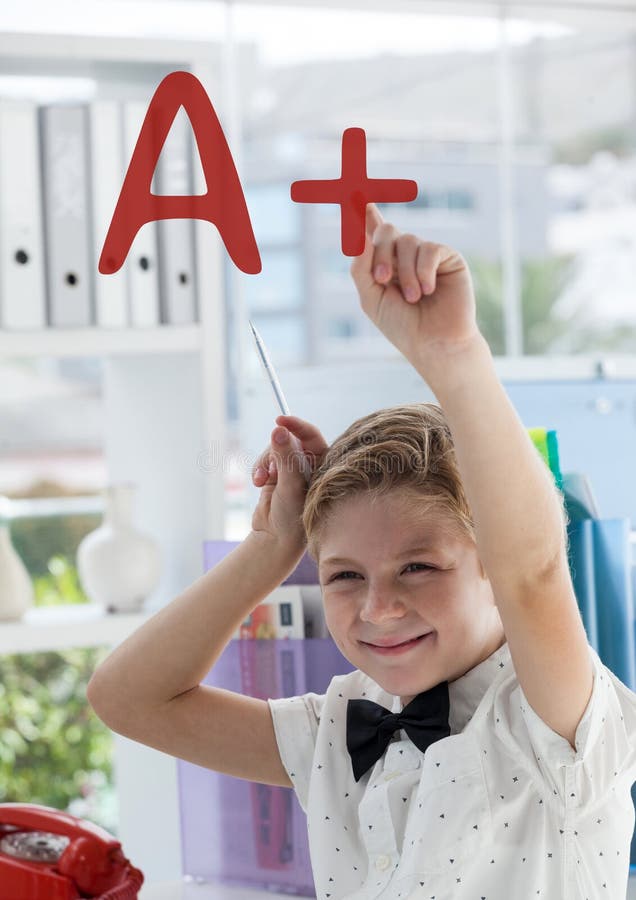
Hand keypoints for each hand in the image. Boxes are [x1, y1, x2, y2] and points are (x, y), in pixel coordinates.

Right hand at [251, 415, 328, 552]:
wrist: (275, 539)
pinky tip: (258, 482)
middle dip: (275, 450)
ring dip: (265, 461)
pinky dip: (259, 468)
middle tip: (270, 466)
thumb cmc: (292, 517)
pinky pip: (266, 460)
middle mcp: (309, 465)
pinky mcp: (277, 474)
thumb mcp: (290, 485)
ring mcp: (292, 469)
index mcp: (323, 465)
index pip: (311, 436)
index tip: (279, 420)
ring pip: (274, 448)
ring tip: (261, 480)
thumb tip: (278, 430)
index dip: (296, 425)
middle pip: (289, 440)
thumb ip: (285, 457)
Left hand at [350, 203, 481, 371]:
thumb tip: (359, 238)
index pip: (371, 232)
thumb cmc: (403, 326)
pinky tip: (429, 291)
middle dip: (381, 253)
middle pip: (386, 230)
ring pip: (407, 240)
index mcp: (384, 264)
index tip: (352, 192)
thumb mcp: (371, 298)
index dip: (362, 212)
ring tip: (413, 298)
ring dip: (404, 272)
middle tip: (383, 280)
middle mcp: (404, 255)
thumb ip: (361, 268)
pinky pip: (429, 249)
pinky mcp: (448, 257)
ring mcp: (426, 254)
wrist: (435, 344)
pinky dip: (424, 272)